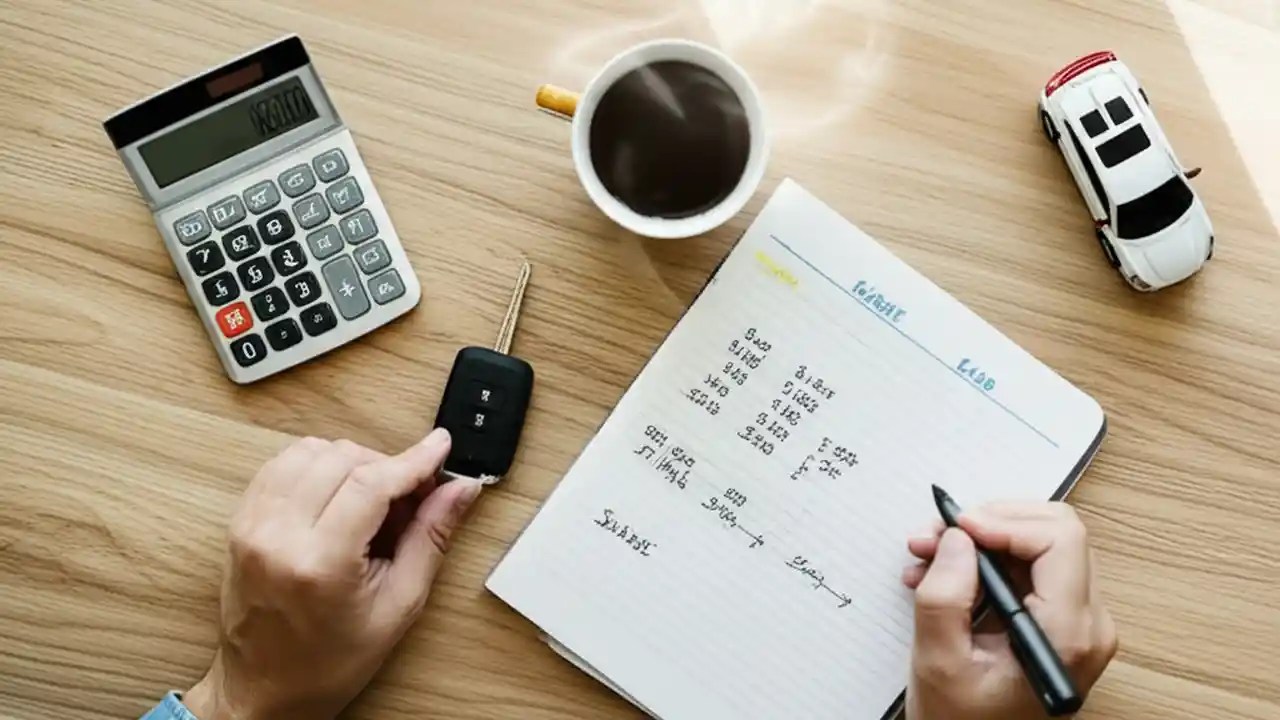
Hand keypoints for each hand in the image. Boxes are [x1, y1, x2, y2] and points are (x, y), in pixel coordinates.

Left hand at [184, 429, 481, 719]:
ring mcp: (252, 527)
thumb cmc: (330, 662)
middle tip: (410, 497)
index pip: (372, 483)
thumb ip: (431, 537)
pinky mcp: (240, 522)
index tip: (440, 446)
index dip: (414, 459)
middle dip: (386, 466)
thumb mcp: (399, 605)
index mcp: (320, 564)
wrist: (266, 691)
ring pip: (309, 451)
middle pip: (342, 458)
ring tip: (370, 501)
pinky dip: (315, 467)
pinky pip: (281, 465)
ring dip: (350, 462)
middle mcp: (277, 537)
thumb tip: (460, 489)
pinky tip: (336, 496)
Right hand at [902, 503, 1117, 719]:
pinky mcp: (1062, 618)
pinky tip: (944, 572)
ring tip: (930, 554)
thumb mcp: (940, 663)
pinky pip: (1031, 564)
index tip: (957, 528)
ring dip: (982, 538)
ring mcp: (1079, 620)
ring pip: (1040, 542)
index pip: (1060, 540)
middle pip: (1054, 532)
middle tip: (937, 536)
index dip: (1004, 521)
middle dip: (989, 523)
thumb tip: (957, 538)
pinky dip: (987, 557)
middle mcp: (1087, 623)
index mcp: (1068, 635)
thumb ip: (946, 597)